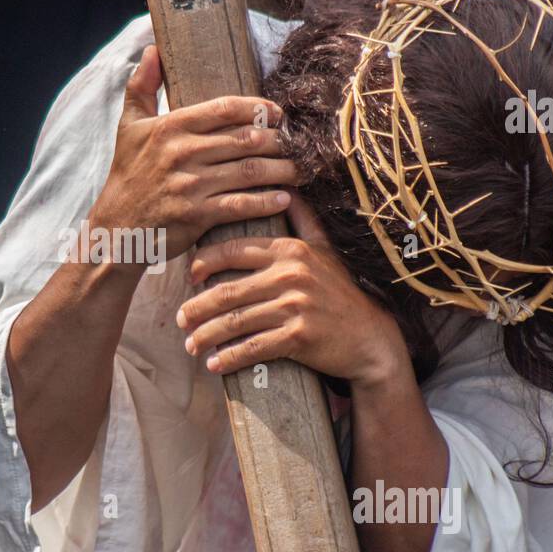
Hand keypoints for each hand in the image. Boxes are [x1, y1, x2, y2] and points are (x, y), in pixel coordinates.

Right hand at [88, 44, 296, 267]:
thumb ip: (141, 87)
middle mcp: (182, 153)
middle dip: (278, 140)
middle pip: (245, 139)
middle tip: (298, 143)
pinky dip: (265, 202)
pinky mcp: (196, 215)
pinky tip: (284, 199)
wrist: (115, 229)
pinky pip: (240, 205)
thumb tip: (151, 49)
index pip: (225, 108)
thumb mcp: (128, 127)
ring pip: (248, 171)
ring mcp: (190, 185)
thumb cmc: (127, 176)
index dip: (259, 107)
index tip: (279, 112)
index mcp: (171, 127)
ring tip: (300, 169)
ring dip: (281, 170)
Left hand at [177, 193, 407, 384]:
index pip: (234, 250)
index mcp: (290, 250)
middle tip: (181, 319)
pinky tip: (214, 364)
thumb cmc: (343, 293)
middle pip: (227, 290)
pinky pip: (253, 347)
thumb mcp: (326, 250)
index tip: (189, 277)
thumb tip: (287, 187)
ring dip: (206, 336)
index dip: (204, 263)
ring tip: (190, 345)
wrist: (371, 338)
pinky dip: (229, 358)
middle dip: (196, 307)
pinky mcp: (298, 337)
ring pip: (235, 321)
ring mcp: (295, 307)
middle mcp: (291, 275)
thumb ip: (303, 219)